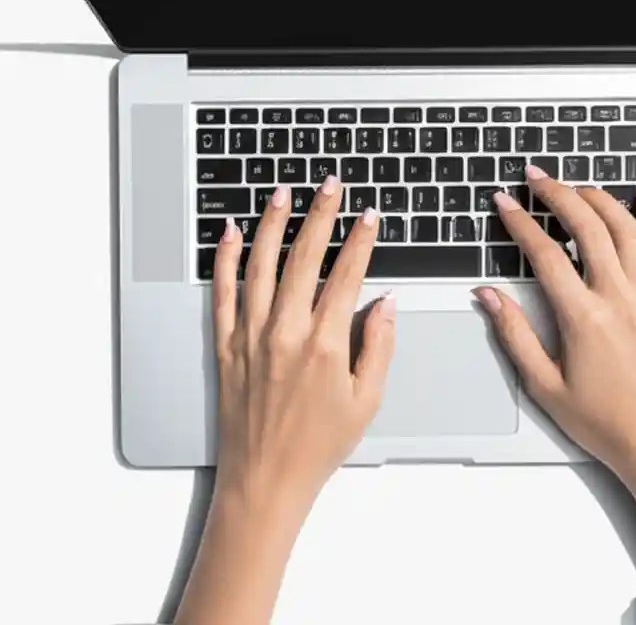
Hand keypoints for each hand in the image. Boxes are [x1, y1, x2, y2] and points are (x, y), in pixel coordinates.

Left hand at [178, 178, 394, 624]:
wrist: (265, 479)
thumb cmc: (319, 445)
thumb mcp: (367, 400)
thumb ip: (378, 347)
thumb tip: (384, 303)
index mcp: (324, 344)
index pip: (346, 276)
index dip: (360, 242)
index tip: (369, 217)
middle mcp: (284, 332)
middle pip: (302, 258)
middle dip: (320, 216)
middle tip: (330, 187)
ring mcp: (251, 336)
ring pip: (259, 265)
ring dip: (271, 225)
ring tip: (282, 194)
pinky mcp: (226, 346)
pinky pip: (222, 293)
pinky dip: (225, 260)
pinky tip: (231, 233)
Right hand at [475, 167, 635, 578]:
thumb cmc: (604, 421)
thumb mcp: (544, 386)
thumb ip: (514, 335)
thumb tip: (488, 297)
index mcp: (584, 318)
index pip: (545, 254)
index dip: (520, 222)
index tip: (504, 202)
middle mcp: (619, 298)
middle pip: (587, 226)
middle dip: (557, 194)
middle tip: (535, 177)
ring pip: (625, 229)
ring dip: (599, 199)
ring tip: (575, 185)